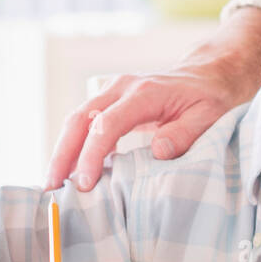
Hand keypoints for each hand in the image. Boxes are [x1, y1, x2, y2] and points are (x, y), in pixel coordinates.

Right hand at [45, 7, 260, 190]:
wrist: (207, 74)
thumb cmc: (209, 97)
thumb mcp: (208, 116)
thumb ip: (184, 134)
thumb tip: (158, 152)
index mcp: (144, 93)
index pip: (107, 124)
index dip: (93, 155)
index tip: (86, 183)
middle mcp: (122, 88)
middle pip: (80, 120)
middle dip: (63, 154)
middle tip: (51, 187)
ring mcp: (112, 92)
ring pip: (76, 120)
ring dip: (62, 151)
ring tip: (53, 183)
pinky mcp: (110, 101)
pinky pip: (85, 123)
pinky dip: (74, 145)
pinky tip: (72, 170)